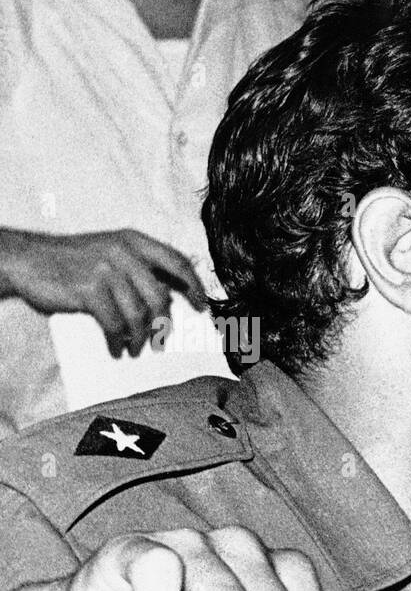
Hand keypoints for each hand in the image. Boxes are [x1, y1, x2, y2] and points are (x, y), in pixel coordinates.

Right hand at [0, 227, 206, 356]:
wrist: (29, 260)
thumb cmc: (74, 262)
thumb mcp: (112, 255)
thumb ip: (143, 271)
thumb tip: (177, 297)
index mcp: (134, 241)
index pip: (177, 261)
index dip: (195, 286)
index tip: (202, 307)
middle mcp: (123, 252)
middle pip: (160, 297)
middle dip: (162, 325)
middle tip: (160, 341)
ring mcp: (106, 269)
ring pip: (138, 315)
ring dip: (139, 339)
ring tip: (133, 349)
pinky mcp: (89, 289)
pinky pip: (115, 325)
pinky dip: (118, 341)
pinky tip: (116, 348)